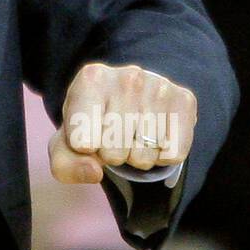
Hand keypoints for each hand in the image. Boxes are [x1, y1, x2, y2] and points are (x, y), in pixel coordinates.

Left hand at [48, 62, 196, 184]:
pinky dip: (162, 157)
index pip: (81, 144)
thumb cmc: (93, 122)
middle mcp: (127, 77)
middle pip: (113, 153)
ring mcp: (158, 87)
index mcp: (91, 79)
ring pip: (143, 157)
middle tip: (114, 136)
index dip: (84, 150)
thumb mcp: (68, 141)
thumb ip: (66, 163)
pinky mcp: (184, 100)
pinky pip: (172, 154)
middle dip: (111, 155)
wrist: (129, 97)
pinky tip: (155, 137)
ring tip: (134, 135)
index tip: (87, 134)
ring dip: (137, 157)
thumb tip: (95, 172)